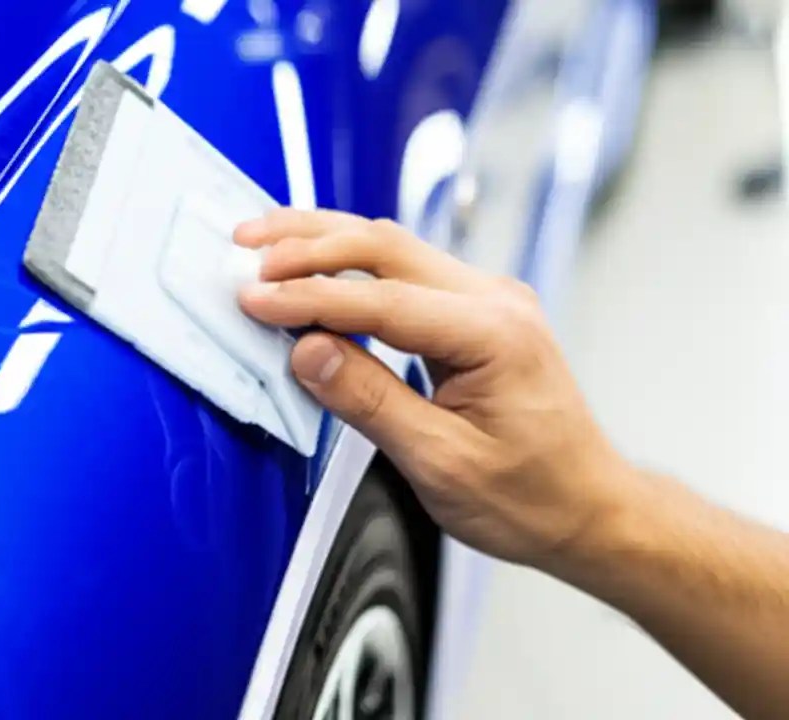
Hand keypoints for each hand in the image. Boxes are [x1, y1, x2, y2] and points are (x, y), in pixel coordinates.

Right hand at [235, 208, 632, 571]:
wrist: (588, 507)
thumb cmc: (531, 497)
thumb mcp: (441, 463)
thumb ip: (369, 401)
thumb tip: (307, 352)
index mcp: (493, 334)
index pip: (381, 300)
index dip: (309, 296)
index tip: (254, 298)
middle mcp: (495, 300)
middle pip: (385, 246)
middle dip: (308, 243)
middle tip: (247, 248)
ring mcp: (488, 299)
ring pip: (392, 247)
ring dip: (325, 241)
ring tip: (265, 240)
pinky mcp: (474, 311)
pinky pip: (405, 270)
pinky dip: (351, 263)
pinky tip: (314, 264)